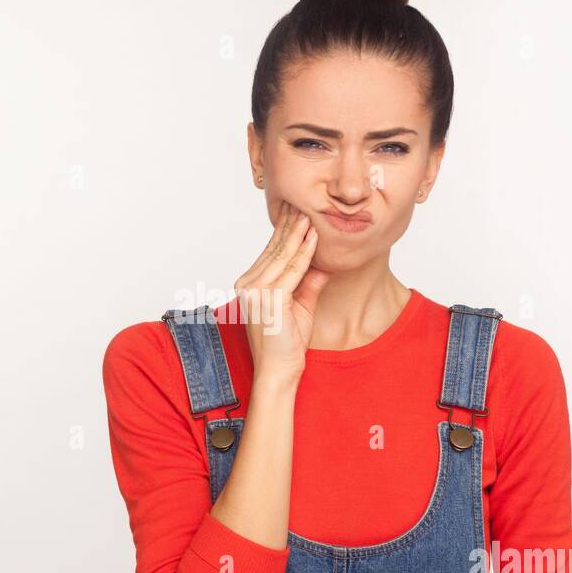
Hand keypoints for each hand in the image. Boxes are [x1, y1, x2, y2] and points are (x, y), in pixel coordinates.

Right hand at [233, 202, 330, 385]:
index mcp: (250, 285)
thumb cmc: (287, 344)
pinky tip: (314, 237)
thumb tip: (323, 262)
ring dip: (299, 233)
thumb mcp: (301, 306)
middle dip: (291, 225)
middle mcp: (248, 285)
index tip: (297, 212)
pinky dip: (305, 252)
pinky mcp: (270, 298)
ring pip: (283, 255)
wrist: (278, 371)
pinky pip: (292, 270)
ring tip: (311, 213)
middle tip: (304, 202)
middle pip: (275, 249)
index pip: (270, 252)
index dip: (285, 231)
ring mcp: (256, 291)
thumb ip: (309, 282)